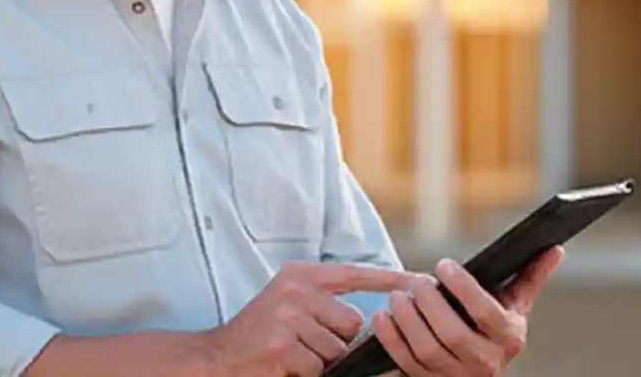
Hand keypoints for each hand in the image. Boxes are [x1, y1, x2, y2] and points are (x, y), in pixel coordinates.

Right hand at [205, 262, 422, 376]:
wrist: (217, 356)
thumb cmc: (261, 332)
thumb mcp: (291, 302)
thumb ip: (326, 303)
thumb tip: (369, 320)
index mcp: (302, 275)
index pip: (356, 273)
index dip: (391, 279)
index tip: (423, 280)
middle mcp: (296, 290)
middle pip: (351, 322)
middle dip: (337, 340)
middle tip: (305, 342)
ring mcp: (288, 316)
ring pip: (336, 348)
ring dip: (320, 359)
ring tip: (292, 353)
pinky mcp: (282, 345)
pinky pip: (318, 366)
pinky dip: (305, 372)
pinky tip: (284, 364)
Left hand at [373, 246, 564, 375]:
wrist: (477, 371)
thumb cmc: (496, 328)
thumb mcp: (515, 305)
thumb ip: (532, 276)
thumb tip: (555, 249)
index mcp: (509, 338)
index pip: (486, 312)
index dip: (463, 288)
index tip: (443, 265)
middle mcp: (485, 362)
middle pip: (452, 333)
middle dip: (430, 304)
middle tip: (417, 281)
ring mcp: (455, 376)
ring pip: (426, 349)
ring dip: (407, 320)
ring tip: (398, 296)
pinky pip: (405, 362)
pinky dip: (391, 338)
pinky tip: (384, 316)